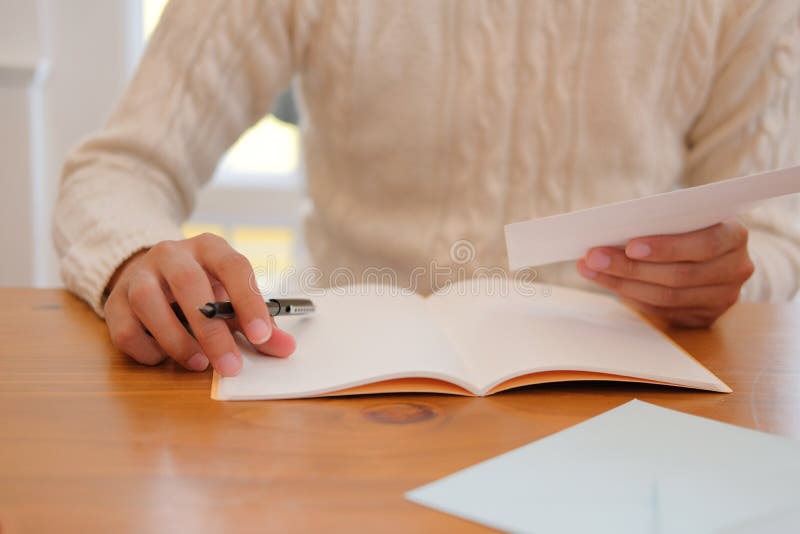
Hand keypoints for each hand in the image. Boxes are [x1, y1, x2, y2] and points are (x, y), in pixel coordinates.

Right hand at [103, 233, 295, 375]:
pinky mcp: (115, 301)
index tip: (261, 337)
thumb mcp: (232, 299)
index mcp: (209, 248)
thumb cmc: (202, 290)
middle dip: (212, 332)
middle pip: (189, 284)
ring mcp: (139, 275)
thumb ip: (258, 323)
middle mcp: (172, 254)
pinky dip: (148, 350)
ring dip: (177, 341)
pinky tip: (164, 356)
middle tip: (230, 366)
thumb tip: (286, 349)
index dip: (249, 302)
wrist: (150, 274)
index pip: (233, 266)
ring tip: (198, 363)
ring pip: (149, 304)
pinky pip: (126, 330)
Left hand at [576, 221, 753, 327]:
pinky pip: (663, 310)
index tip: (630, 246)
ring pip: (667, 296)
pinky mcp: (705, 316)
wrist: (713, 253)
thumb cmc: (690, 226)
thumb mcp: (684, 215)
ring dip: (622, 283)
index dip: (666, 247)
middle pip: (679, 274)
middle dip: (630, 267)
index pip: (704, 244)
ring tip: (590, 268)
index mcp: (735, 235)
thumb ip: (662, 220)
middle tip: (594, 257)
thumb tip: (612, 228)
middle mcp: (736, 268)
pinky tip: (607, 282)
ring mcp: (723, 297)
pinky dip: (631, 296)